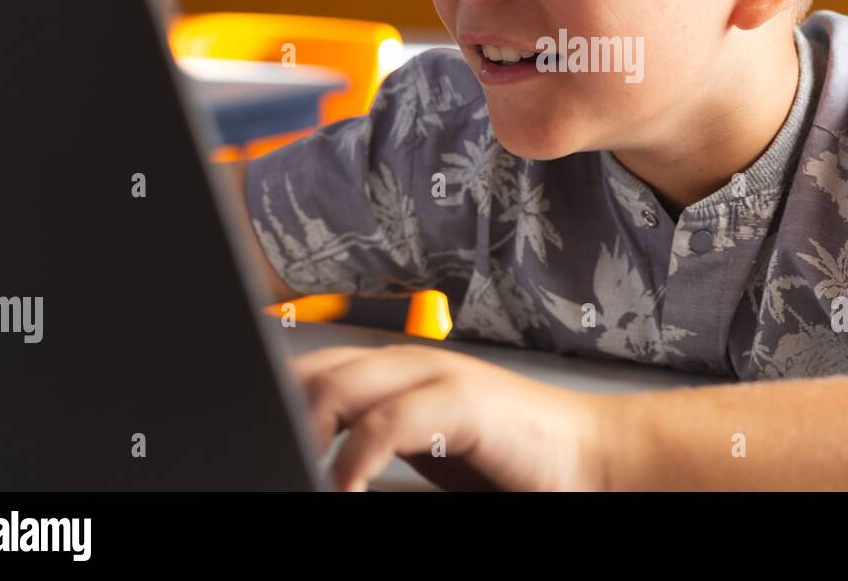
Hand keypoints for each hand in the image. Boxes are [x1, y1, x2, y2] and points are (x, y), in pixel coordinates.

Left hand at [289, 344, 607, 490]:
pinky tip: (347, 483)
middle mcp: (414, 364)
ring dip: (309, 427)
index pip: (317, 370)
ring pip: (345, 385)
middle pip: (319, 371)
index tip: (257, 432)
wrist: (590, 455)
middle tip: (267, 449)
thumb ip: (375, 445)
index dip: (279, 396)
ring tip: (296, 464)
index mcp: (399, 372)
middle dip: (286, 408)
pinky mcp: (465, 401)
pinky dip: (357, 454)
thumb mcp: (428, 448)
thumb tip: (324, 465)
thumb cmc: (514, 459)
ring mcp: (440, 376)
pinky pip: (391, 420)